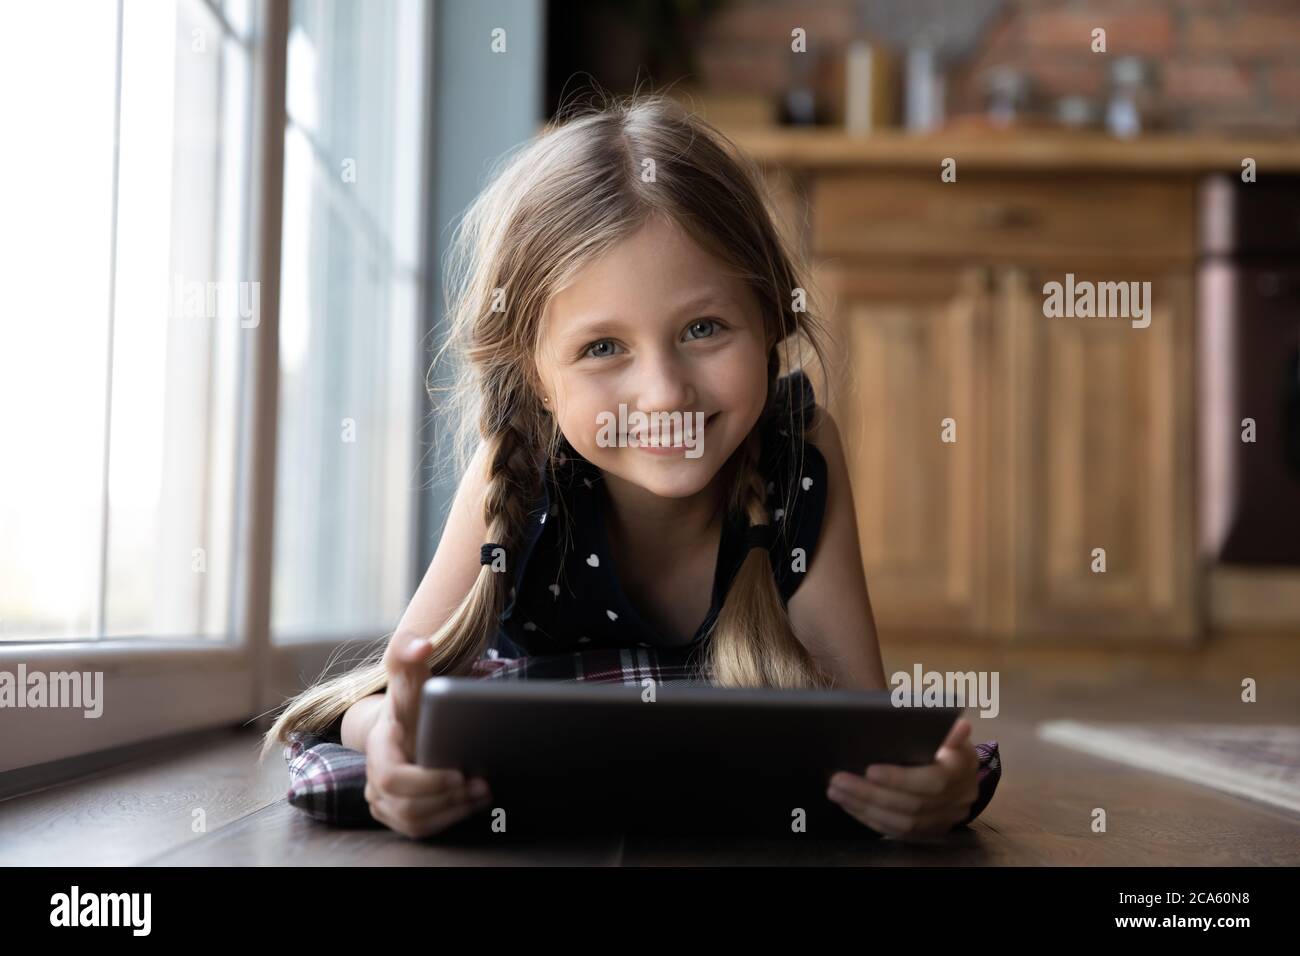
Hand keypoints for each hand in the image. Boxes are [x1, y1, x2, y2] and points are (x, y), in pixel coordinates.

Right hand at [363, 630, 492, 838]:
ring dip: (452, 811)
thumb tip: (422, 645)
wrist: (403, 723)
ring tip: (482, 793)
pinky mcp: (396, 812)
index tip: (459, 774)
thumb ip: (408, 651)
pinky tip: (472, 803)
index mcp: (378, 747)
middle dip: (447, 798)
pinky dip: (448, 819)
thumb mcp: (409, 673)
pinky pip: (419, 828)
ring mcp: (382, 798)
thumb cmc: (410, 699)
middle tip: (482, 785)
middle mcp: (374, 777)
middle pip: (406, 806)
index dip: (425, 782)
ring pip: (414, 821)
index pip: (392, 776)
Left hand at [826, 716, 979, 840]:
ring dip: (864, 808)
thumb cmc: (942, 741)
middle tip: (837, 780)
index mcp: (962, 769)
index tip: (869, 770)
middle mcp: (958, 800)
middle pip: (912, 805)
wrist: (957, 769)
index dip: (900, 779)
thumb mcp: (946, 727)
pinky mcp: (929, 833)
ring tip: (836, 791)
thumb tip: (958, 726)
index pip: (932, 781)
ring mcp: (945, 820)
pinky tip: (849, 804)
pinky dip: (870, 818)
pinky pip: (898, 833)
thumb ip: (945, 727)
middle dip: (870, 794)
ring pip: (902, 823)